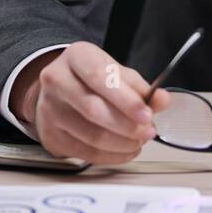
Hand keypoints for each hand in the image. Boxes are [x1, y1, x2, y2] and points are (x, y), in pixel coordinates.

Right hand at [10, 41, 171, 164]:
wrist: (58, 88)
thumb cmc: (91, 78)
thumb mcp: (116, 72)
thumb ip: (140, 87)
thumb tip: (161, 101)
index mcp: (76, 56)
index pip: (100, 77)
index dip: (126, 100)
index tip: (147, 114)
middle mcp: (56, 80)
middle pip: (94, 110)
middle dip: (127, 125)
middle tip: (148, 131)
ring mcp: (49, 109)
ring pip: (91, 135)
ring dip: (122, 143)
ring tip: (139, 141)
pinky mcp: (50, 135)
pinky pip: (85, 153)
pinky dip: (111, 156)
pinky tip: (125, 150)